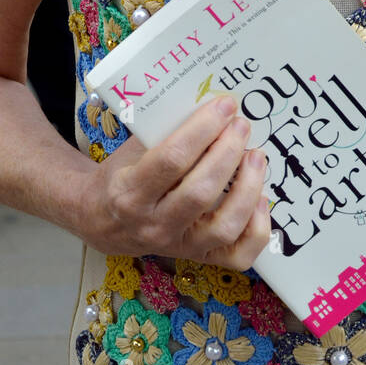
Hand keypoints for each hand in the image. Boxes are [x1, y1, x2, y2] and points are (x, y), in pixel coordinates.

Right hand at [81, 95, 271, 268]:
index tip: (224, 106)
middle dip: (228, 152)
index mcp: (129, 192)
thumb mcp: (132, 149)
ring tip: (255, 155)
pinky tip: (262, 198)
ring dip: (248, 187)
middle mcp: (153, 226)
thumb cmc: (122, 176)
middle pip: (200, 192)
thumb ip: (166, 132)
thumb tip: (213, 108)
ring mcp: (177, 247)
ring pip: (223, 227)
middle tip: (241, 125)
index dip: (203, 129)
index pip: (172, 159)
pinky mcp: (197, 259)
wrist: (102, 222)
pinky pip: (238, 256)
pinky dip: (257, 228)